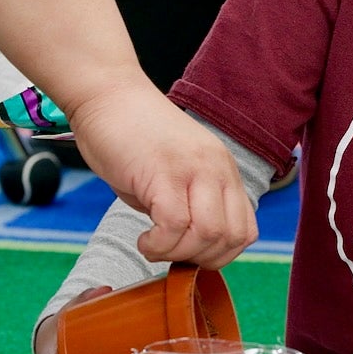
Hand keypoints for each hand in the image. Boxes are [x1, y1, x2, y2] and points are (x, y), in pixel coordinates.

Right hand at [67, 84, 255, 268]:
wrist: (107, 94)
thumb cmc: (132, 137)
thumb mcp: (176, 173)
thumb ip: (191, 205)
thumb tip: (188, 248)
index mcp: (224, 170)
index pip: (246, 231)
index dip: (219, 255)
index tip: (187, 252)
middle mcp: (217, 169)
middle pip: (231, 238)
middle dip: (199, 259)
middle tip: (168, 251)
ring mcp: (193, 169)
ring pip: (207, 234)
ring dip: (177, 253)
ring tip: (153, 245)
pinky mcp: (164, 172)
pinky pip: (174, 225)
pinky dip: (158, 245)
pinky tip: (143, 239)